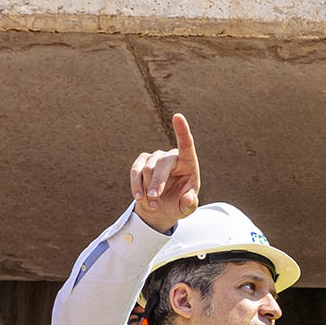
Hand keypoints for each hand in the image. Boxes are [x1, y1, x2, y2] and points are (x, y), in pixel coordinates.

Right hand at [131, 113, 200, 233]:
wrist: (162, 208)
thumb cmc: (178, 204)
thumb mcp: (187, 208)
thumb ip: (190, 204)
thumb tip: (188, 198)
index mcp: (188, 163)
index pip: (186, 144)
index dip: (182, 131)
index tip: (178, 116)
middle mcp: (172, 156)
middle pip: (161, 164)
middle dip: (156, 182)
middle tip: (154, 199)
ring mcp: (156, 157)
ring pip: (147, 169)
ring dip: (148, 190)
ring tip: (153, 205)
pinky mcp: (142, 161)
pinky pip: (136, 171)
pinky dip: (136, 186)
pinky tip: (139, 197)